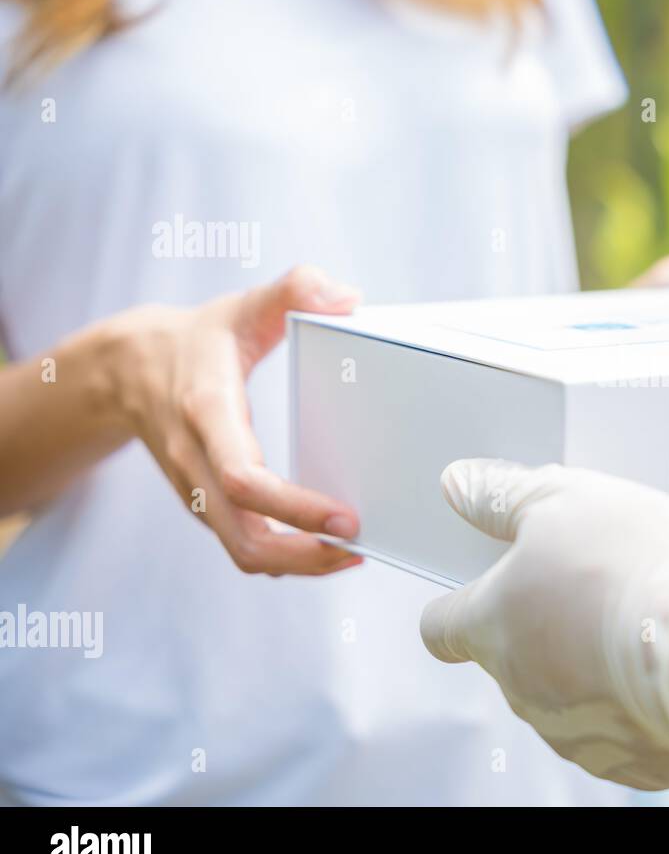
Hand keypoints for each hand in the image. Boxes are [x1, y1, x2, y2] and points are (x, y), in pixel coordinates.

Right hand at [103, 266, 364, 575]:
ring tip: (352, 552)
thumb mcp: (242, 306)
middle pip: (245, 538)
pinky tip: (326, 544)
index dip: (295, 507)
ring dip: (300, 563)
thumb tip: (344, 296)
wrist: (124, 369)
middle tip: (359, 547)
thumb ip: (292, 290)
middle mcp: (198, 463)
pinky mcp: (207, 504)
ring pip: (245, 552)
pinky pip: (246, 545)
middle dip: (305, 555)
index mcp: (207, 413)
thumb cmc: (197, 339)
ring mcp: (199, 490)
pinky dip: (286, 556)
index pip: (244, 478)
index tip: (345, 518)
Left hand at [419, 459, 668, 790]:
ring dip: (594, 661)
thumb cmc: (640, 573)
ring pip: (569, 692)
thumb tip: (460, 485)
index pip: (440, 627)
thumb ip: (502, 495)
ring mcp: (574, 732)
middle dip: (548, 621)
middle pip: (513, 655)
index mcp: (493, 627)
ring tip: (643, 619)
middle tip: (596, 582)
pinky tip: (667, 663)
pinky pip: (623, 726)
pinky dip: (638, 699)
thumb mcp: (563, 499)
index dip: (457, 604)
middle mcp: (521, 688)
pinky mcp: (629, 763)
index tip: (478, 589)